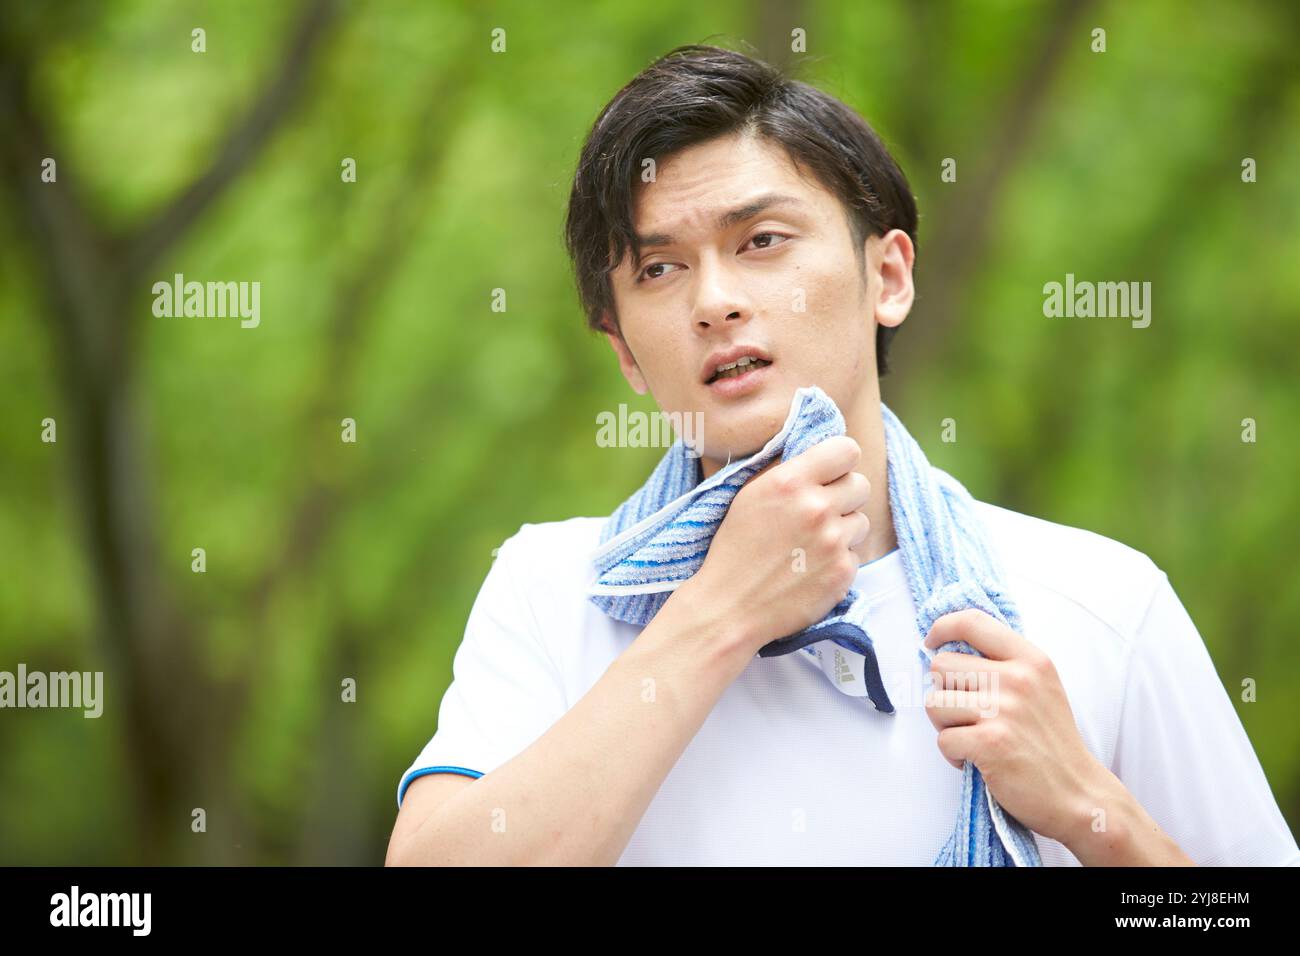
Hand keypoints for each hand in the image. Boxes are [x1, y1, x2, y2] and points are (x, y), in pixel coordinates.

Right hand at [686, 435, 871, 653]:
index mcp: (790, 482)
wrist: (730, 606)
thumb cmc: (735, 548)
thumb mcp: (751, 495)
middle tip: (820, 512)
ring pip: (861, 521)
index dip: (839, 462)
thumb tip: (821, 455)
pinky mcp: (843, 572)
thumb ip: (789, 473)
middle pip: (861, 484)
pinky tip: (810, 568)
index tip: (830, 474)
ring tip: (812, 544)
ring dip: (843, 529)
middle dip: (844, 496)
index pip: (847, 450)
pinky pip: (855, 553)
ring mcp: (833, 541)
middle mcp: (816, 507)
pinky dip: (838, 560)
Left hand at [923, 608, 1111, 846]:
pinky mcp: (990, 742)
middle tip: (966, 716)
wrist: (1079, 794)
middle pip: (941, 666)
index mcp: (1030, 659)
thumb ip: (1004, 663)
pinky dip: (954, 754)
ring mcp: (1004, 710)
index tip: (932, 642)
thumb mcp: (1040, 687)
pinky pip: (943, 739)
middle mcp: (1017, 679)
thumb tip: (948, 650)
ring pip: (935, 703)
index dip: (942, 627)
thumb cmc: (1051, 742)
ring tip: (974, 738)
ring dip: (946, 725)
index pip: (972, 622)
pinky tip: (977, 760)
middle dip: (945, 692)